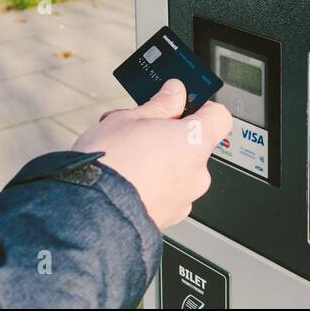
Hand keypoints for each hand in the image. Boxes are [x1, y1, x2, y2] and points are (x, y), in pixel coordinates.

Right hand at [73, 80, 232, 229]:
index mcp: (194, 142)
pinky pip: (166, 193)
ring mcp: (184, 199)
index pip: (219, 116)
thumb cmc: (111, 164)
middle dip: (169, 136)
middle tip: (138, 130)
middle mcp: (197, 173)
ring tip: (126, 157)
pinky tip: (127, 179)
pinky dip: (152, 185)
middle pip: (193, 145)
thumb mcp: (130, 119)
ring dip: (159, 162)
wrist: (90, 212)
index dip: (201, 107)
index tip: (180, 103)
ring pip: (178, 170)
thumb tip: (174, 93)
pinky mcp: (168, 218)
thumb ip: (161, 105)